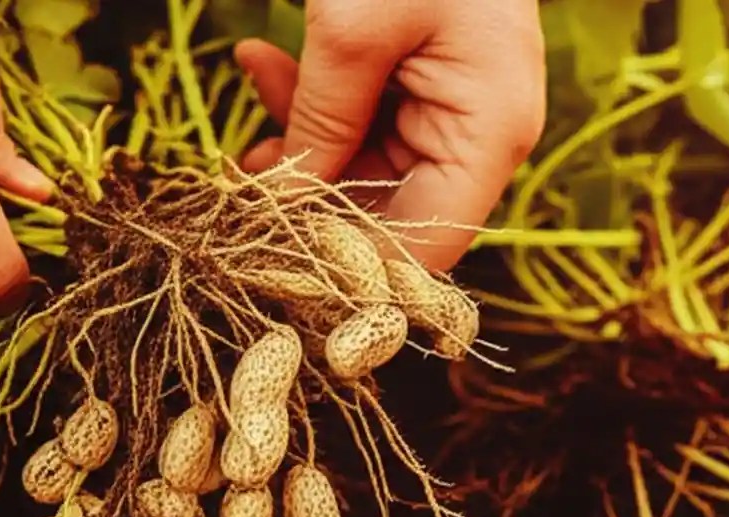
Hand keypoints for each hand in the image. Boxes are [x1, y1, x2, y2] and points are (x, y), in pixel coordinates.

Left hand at [235, 0, 546, 269]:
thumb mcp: (353, 30)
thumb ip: (320, 124)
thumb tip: (284, 208)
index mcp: (489, 133)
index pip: (429, 250)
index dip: (355, 275)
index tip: (278, 268)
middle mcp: (477, 137)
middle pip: (390, 217)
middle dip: (309, 206)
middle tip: (239, 188)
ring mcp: (448, 112)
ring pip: (360, 172)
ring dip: (296, 150)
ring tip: (247, 111)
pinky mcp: (417, 88)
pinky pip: (356, 124)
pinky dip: (305, 105)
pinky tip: (258, 64)